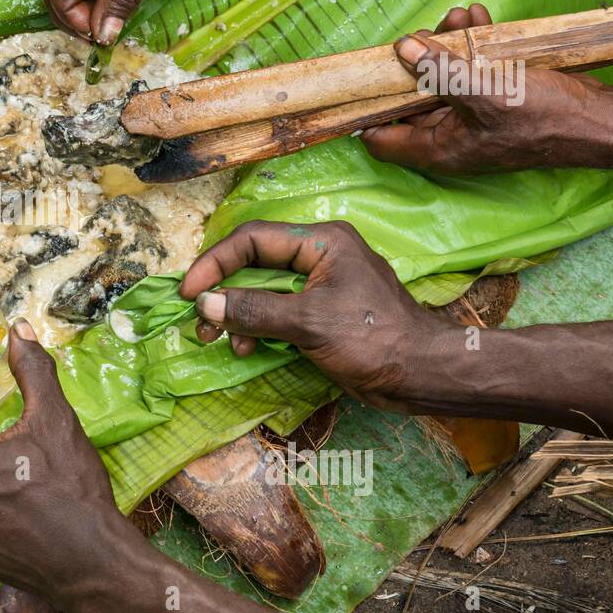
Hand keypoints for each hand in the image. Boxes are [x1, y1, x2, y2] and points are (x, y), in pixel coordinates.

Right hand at [181, 220, 454, 411]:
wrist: (422, 373)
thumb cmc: (373, 339)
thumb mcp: (308, 324)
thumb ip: (255, 311)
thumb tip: (206, 304)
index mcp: (322, 241)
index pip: (254, 239)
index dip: (215, 262)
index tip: (190, 292)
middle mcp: (320, 254)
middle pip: (255, 262)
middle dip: (223, 291)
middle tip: (199, 321)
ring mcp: (321, 283)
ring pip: (263, 289)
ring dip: (238, 314)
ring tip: (220, 340)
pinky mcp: (322, 311)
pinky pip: (278, 310)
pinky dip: (258, 327)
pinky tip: (248, 348)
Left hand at [360, 4, 612, 173]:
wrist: (600, 120)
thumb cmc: (543, 116)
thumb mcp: (485, 91)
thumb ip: (439, 71)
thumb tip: (401, 48)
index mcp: (436, 148)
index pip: (380, 139)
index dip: (367, 109)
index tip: (366, 73)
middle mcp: (447, 137)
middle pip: (409, 100)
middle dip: (413, 61)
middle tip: (427, 29)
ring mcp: (470, 119)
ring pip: (440, 80)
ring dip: (445, 45)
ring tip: (458, 13)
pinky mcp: (492, 100)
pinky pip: (469, 71)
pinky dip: (470, 45)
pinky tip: (478, 16)